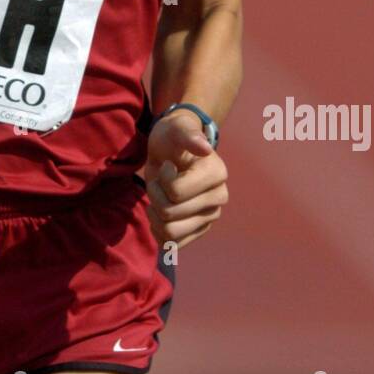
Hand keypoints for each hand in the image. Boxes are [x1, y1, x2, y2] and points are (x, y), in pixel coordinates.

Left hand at [144, 111, 228, 252]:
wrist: (170, 151)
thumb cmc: (173, 137)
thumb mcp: (176, 128)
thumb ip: (188, 135)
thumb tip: (204, 148)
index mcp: (216, 175)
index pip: (175, 192)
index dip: (162, 179)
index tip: (167, 165)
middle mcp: (218, 198)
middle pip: (170, 214)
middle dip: (155, 194)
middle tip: (159, 179)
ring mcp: (209, 217)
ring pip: (170, 232)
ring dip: (155, 213)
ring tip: (158, 196)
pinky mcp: (198, 230)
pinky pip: (172, 244)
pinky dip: (158, 231)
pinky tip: (159, 212)